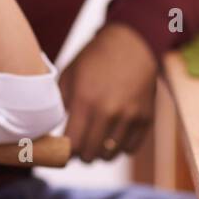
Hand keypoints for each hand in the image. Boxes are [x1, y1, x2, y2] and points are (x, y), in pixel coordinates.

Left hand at [61, 22, 158, 162]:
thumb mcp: (69, 75)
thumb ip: (60, 105)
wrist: (131, 42)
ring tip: (95, 142)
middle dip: (80, 154)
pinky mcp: (146, 118)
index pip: (71, 145)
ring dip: (100, 153)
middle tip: (78, 146)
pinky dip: (120, 148)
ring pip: (110, 156)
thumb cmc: (94, 59)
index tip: (62, 149)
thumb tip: (52, 132)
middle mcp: (108, 111)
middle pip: (90, 155)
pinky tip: (113, 136)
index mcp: (85, 100)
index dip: (64, 151)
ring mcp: (129, 116)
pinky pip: (130, 149)